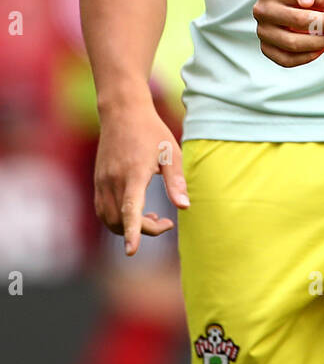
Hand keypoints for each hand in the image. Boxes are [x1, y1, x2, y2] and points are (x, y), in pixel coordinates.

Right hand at [94, 97, 187, 255]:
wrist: (122, 112)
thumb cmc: (151, 131)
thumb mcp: (170, 153)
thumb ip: (176, 181)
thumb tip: (184, 207)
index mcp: (133, 174)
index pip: (130, 210)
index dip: (133, 232)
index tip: (132, 251)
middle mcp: (113, 180)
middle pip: (120, 221)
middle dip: (142, 231)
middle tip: (165, 222)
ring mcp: (102, 181)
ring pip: (108, 219)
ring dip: (127, 227)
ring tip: (152, 217)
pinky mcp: (98, 180)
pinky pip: (103, 210)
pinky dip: (117, 219)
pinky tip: (135, 210)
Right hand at [254, 0, 323, 67]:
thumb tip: (306, 2)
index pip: (304, 0)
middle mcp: (261, 11)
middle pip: (300, 22)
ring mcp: (262, 31)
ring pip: (293, 44)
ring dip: (322, 42)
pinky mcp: (266, 49)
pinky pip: (287, 60)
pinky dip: (308, 56)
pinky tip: (322, 47)